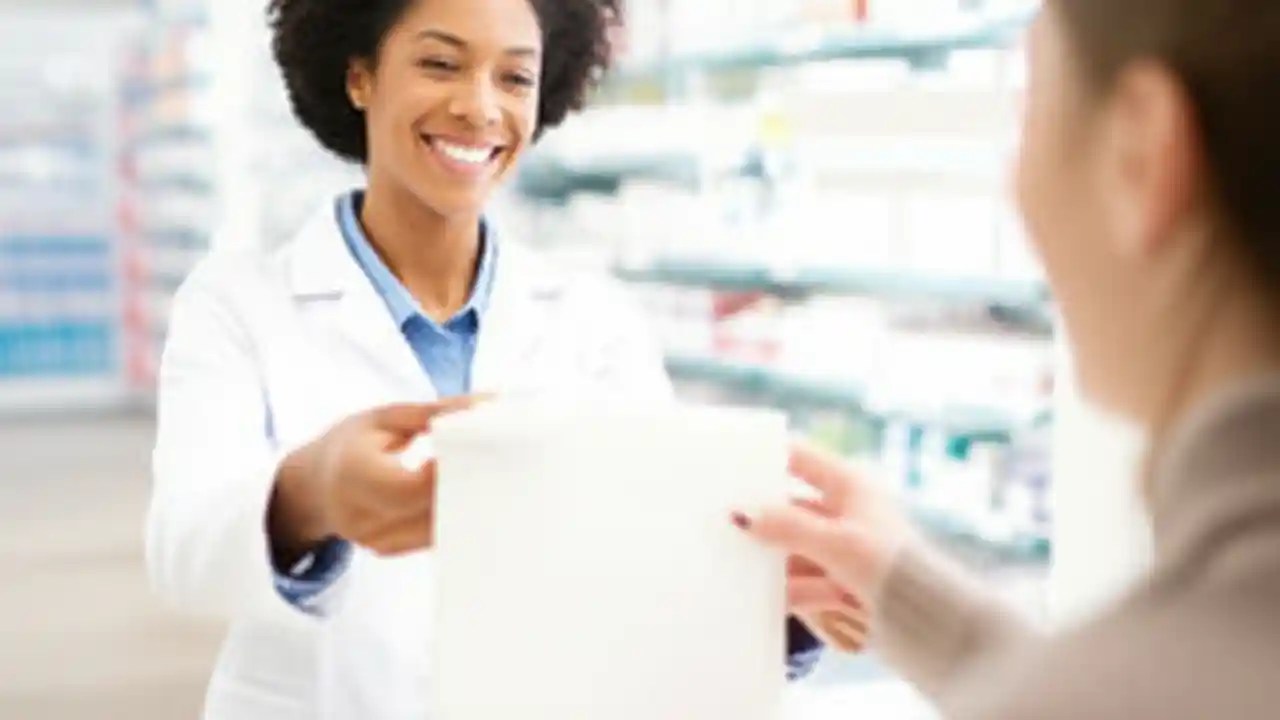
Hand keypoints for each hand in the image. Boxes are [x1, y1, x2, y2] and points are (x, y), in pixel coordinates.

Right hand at [269, 397, 478, 561]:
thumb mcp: (387, 417)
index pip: (412, 486)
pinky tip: (472, 496)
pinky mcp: (386, 550)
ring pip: (435, 530)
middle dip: (467, 487)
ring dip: (466, 505)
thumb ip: (437, 413)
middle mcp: (359, 516)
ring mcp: (372, 540)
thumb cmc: (353, 442)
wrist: (313, 484)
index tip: (482, 449)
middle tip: (500, 463)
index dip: (450, 473)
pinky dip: (452, 517)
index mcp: (354, 475)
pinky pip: (429, 538)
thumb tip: (488, 404)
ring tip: (491, 476)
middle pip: (429, 511)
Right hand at [734, 442, 914, 647]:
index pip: (798, 459)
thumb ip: (786, 526)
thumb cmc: (889, 567)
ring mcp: (842, 549)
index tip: (728, 467)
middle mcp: (845, 512)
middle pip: (789, 509)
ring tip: (733, 566)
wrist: (930, 622)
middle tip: (720, 524)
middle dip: (760, 521)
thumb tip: (741, 515)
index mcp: (849, 485)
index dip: (766, 460)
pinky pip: (802, 582)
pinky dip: (786, 590)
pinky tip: (762, 599)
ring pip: (792, 548)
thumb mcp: (835, 542)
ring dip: (770, 561)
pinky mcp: (841, 584)